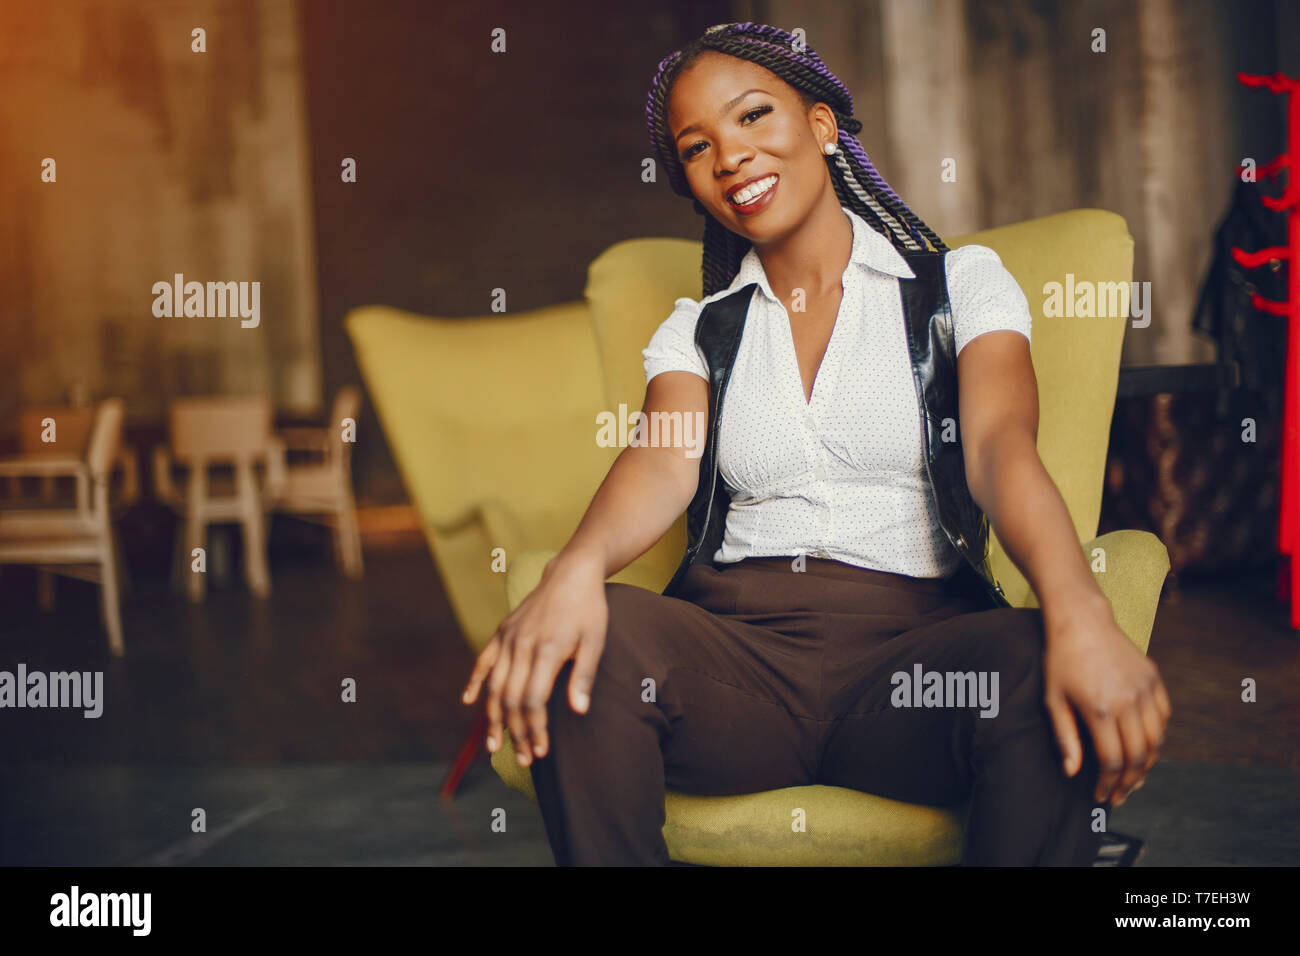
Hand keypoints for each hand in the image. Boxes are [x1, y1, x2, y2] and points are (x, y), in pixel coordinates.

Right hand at [461, 551, 608, 766]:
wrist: (572, 574)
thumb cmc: (589, 610)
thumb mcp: (595, 642)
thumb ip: (584, 676)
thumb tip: (579, 711)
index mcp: (547, 650)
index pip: (533, 700)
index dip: (534, 728)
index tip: (541, 750)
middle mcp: (522, 645)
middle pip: (511, 699)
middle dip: (516, 733)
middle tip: (523, 759)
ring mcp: (509, 638)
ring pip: (494, 686)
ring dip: (494, 718)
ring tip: (495, 745)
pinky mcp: (502, 631)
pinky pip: (484, 661)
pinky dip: (475, 682)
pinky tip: (469, 703)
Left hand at [1042, 597, 1170, 806]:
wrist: (1081, 620)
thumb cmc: (1060, 659)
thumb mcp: (1053, 699)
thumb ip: (1065, 737)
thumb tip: (1073, 773)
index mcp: (1100, 709)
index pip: (1113, 761)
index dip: (1109, 785)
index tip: (1101, 796)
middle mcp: (1128, 701)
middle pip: (1139, 756)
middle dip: (1130, 782)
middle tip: (1119, 795)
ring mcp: (1145, 688)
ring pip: (1157, 740)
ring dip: (1148, 764)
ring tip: (1133, 778)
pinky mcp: (1154, 678)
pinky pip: (1164, 717)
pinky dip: (1158, 737)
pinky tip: (1145, 747)